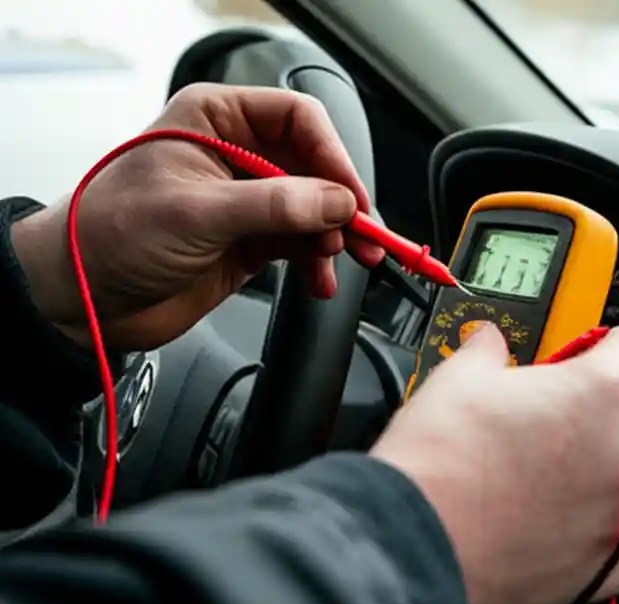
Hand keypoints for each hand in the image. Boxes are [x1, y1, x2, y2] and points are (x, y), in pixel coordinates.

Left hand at [11, 83, 383, 349]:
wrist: (81, 297)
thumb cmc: (111, 234)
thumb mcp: (198, 213)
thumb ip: (274, 206)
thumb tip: (336, 203)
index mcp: (215, 120)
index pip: (298, 120)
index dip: (333, 157)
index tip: (351, 197)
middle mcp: (236, 154)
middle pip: (315, 167)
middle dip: (342, 204)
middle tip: (366, 237)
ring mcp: (245, 200)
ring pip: (315, 210)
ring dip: (336, 238)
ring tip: (347, 263)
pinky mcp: (249, 241)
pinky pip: (302, 244)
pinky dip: (318, 264)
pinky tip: (321, 281)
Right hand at [371, 324, 618, 603]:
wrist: (419, 553)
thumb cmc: (441, 470)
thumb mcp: (460, 378)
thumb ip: (491, 350)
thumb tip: (490, 343)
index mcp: (609, 390)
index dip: (595, 348)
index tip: (574, 360)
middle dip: (597, 411)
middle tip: (544, 422)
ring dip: (607, 467)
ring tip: (545, 475)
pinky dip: (605, 520)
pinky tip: (558, 516)